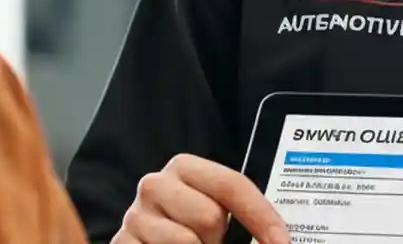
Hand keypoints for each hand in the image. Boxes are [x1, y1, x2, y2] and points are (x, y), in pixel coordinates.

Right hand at [112, 154, 288, 243]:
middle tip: (211, 241)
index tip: (281, 242)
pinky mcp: (121, 242)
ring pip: (187, 242)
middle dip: (219, 238)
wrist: (147, 239)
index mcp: (184, 167)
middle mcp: (154, 184)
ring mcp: (134, 216)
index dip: (262, 217)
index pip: (233, 185)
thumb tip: (278, 239)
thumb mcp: (212, 208)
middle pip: (210, 216)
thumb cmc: (187, 224)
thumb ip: (240, 211)